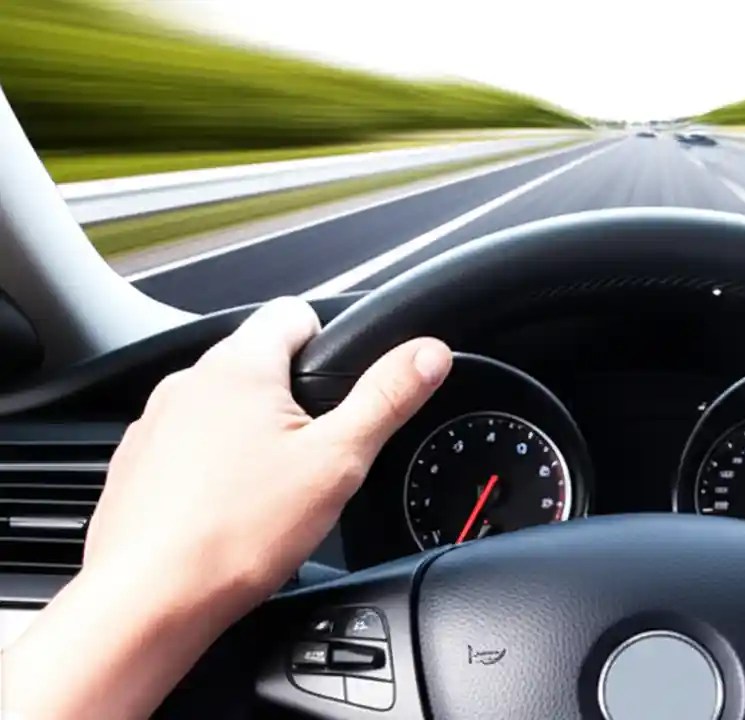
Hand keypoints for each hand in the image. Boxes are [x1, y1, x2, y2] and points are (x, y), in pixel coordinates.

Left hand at [5, 297, 451, 719]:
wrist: (150, 601)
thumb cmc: (238, 533)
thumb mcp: (338, 461)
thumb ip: (387, 399)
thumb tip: (428, 354)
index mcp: (240, 367)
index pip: (293, 313)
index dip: (329, 342)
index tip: (341, 385)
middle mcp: (188, 383)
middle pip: (258, 363)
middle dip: (293, 399)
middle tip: (317, 455)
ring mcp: (154, 424)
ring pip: (222, 408)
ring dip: (250, 434)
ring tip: (274, 491)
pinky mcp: (136, 466)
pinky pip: (187, 448)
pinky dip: (212, 468)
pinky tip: (231, 512)